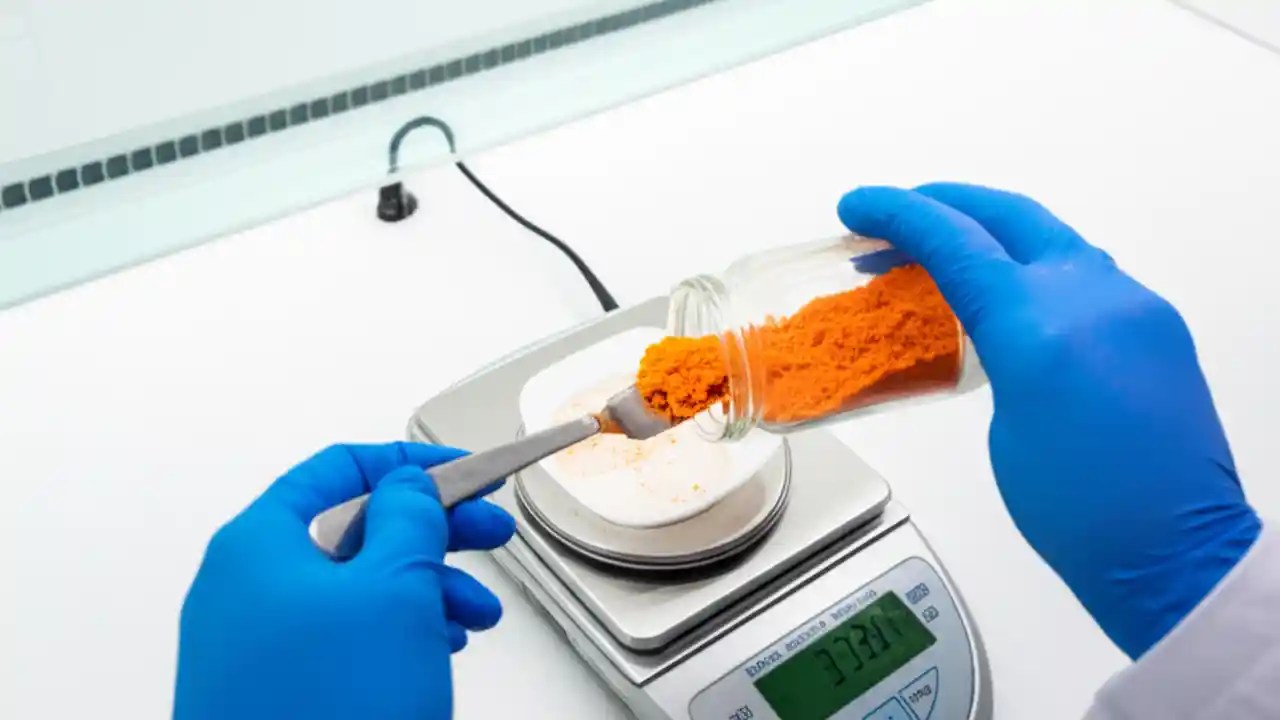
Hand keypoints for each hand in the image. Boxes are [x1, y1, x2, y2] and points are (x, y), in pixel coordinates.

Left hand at [174, 442, 515, 718]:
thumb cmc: (328, 709)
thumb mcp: (393, 589)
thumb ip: (408, 518)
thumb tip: (408, 485)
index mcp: (259, 545)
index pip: (339, 468)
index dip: (411, 463)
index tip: (465, 469)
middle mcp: (245, 588)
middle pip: (351, 528)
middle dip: (432, 532)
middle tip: (491, 530)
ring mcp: (253, 644)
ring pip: (354, 588)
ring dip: (425, 588)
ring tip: (478, 613)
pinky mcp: (271, 690)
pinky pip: (342, 637)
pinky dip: (396, 631)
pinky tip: (438, 647)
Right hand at [838, 183, 1259, 657]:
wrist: (1173, 552)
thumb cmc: (1083, 513)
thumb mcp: (1003, 427)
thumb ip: (996, 354)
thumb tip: (991, 327)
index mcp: (1037, 326)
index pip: (954, 241)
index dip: (897, 214)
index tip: (860, 206)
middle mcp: (1091, 298)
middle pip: (1006, 214)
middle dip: (945, 204)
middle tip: (898, 216)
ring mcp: (1131, 305)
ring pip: (1049, 237)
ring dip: (991, 233)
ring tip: (948, 256)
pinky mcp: (1155, 324)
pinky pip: (1084, 270)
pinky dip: (1036, 266)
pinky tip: (1012, 295)